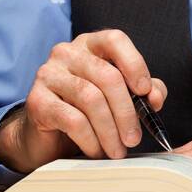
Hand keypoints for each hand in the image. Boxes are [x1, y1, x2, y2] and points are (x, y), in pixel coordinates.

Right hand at [0, 29, 167, 173]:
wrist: (46, 136)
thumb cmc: (87, 111)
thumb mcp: (119, 97)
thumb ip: (143, 91)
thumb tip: (155, 96)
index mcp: (90, 44)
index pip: (115, 40)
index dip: (134, 64)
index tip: (146, 92)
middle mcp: (67, 53)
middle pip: (107, 75)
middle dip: (126, 112)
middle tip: (134, 139)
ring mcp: (48, 74)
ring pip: (91, 99)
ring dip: (110, 131)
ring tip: (118, 151)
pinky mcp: (36, 101)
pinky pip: (72, 120)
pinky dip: (91, 139)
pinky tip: (97, 151)